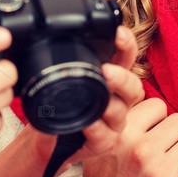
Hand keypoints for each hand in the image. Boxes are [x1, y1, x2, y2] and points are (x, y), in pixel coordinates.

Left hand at [29, 27, 144, 164]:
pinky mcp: (103, 143)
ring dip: (111, 105)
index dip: (127, 45)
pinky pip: (105, 136)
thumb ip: (62, 63)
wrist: (50, 139)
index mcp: (111, 79)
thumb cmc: (61, 107)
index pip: (126, 58)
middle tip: (107, 71)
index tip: (119, 33)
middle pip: (134, 88)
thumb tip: (43, 42)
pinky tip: (89, 124)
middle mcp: (117, 100)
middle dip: (123, 78)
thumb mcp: (61, 80)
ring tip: (101, 100)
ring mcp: (112, 123)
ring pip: (121, 112)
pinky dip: (97, 129)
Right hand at [80, 98, 177, 176]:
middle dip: (177, 134)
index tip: (153, 131)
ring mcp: (160, 173)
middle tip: (169, 148)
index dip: (158, 118)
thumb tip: (121, 84)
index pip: (158, 104)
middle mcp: (141, 150)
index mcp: (122, 133)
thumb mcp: (99, 143)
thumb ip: (114, 118)